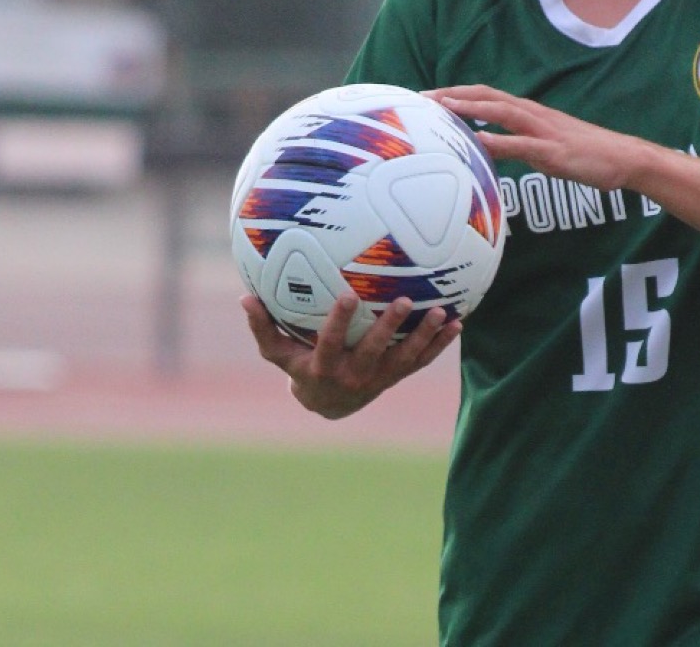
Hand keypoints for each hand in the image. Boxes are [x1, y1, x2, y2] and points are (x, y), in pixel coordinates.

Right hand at [241, 294, 459, 419]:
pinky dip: (439, 345)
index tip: (347, 295)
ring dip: (425, 337)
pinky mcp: (397, 377)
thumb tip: (243, 296)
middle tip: (404, 301)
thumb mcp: (277, 353)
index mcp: (325, 366)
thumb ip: (262, 327)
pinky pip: (420, 362)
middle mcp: (355, 374)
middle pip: (375, 351)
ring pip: (405, 358)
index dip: (339, 322)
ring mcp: (379, 378)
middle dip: (390, 327)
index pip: (332, 343)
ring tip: (441, 313)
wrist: (329, 404)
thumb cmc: (299, 367)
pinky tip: (457, 324)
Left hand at [429, 84, 645, 191]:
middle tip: (421, 97)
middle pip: (487, 96)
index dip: (456, 93)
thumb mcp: (542, 147)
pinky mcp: (554, 151)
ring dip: (471, 107)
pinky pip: (522, 144)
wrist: (624, 158)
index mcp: (529, 112)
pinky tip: (478, 141)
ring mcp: (544, 131)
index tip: (428, 96)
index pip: (486, 96)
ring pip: (502, 111)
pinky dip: (499, 140)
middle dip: (453, 95)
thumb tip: (485, 148)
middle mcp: (533, 114)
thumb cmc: (583, 154)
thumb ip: (513, 144)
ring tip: (442, 106)